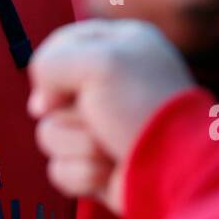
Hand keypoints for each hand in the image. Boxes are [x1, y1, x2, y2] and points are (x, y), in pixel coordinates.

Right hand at [27, 19, 191, 214]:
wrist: (176, 171)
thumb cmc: (143, 107)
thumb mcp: (99, 61)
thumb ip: (52, 61)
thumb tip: (42, 101)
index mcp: (118, 46)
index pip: (59, 45)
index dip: (50, 69)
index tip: (57, 90)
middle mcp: (109, 84)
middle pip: (49, 95)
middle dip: (67, 115)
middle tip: (94, 119)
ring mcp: (101, 127)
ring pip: (50, 133)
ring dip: (77, 145)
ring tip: (108, 148)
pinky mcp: (96, 165)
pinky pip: (60, 169)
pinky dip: (83, 174)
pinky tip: (108, 172)